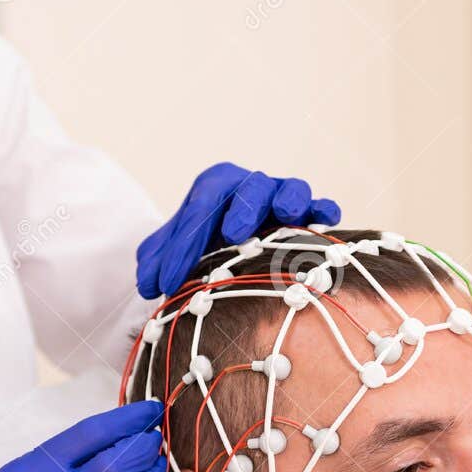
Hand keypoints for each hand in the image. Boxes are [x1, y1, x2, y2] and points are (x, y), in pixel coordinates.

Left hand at [136, 162, 341, 298]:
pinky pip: (320, 205)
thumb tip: (146, 282)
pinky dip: (323, 209)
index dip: (181, 247)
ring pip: (290, 188)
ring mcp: (282, 198)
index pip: (198, 210)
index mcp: (215, 189)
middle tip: (234, 234)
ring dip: (288, 199)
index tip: (168, 283)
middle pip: (248, 187)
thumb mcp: (177, 250)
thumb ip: (158, 260)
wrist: (239, 243)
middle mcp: (249, 188)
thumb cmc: (207, 246)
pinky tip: (325, 221)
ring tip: (285, 215)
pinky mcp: (309, 213)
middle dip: (242, 209)